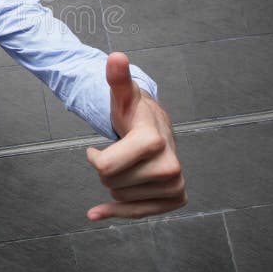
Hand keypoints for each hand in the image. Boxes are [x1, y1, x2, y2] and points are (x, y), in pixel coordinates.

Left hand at [86, 52, 186, 219]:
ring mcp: (175, 185)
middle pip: (111, 184)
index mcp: (153, 141)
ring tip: (129, 164)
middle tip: (119, 154)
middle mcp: (170, 167)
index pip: (105, 168)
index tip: (99, 147)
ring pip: (120, 198)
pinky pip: (136, 214)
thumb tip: (115, 57)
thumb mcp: (122, 96)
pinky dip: (115, 213)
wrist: (157, 129)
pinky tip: (97, 212)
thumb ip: (117, 78)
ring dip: (117, 184)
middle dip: (108, 170)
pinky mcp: (176, 199)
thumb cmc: (134, 114)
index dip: (96, 158)